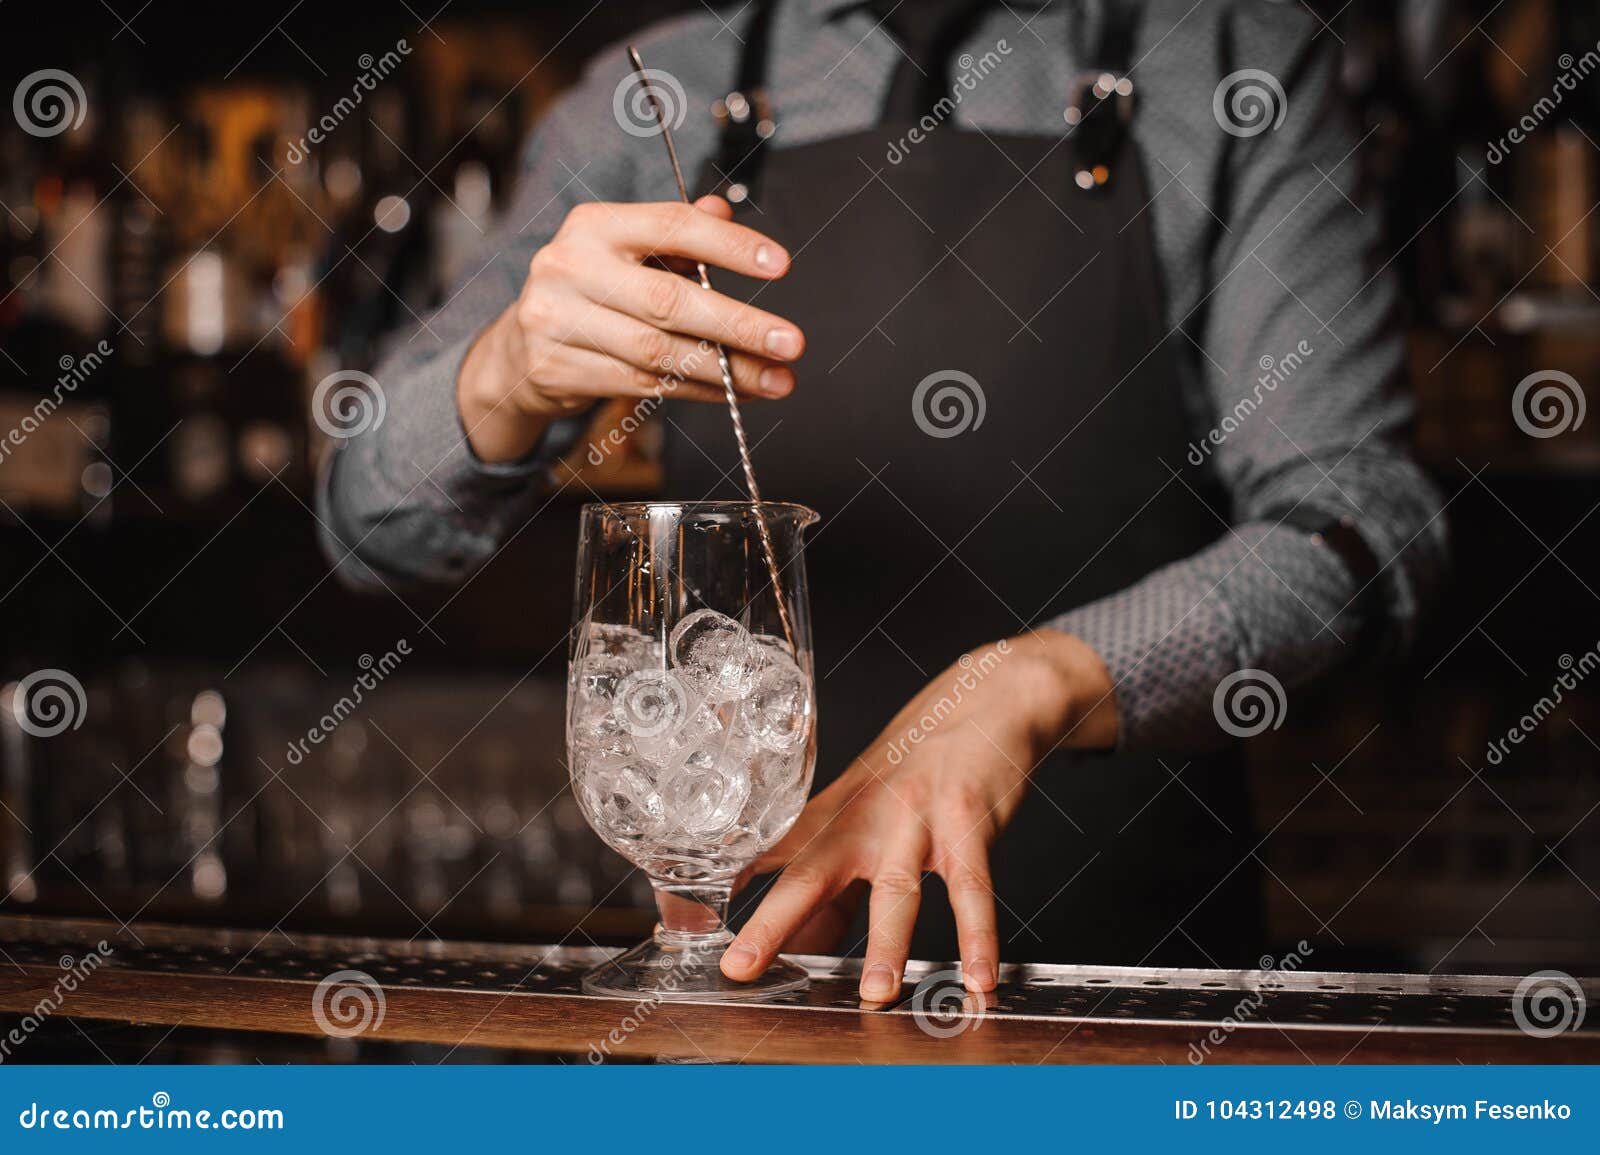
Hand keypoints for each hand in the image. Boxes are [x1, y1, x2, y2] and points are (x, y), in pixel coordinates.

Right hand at [456, 196, 803, 462]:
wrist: (517, 350)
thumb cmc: (591, 292)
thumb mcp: (627, 251)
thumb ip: (677, 234)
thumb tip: (726, 210)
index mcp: (594, 225)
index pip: (671, 226)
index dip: (729, 245)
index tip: (780, 266)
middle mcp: (569, 267)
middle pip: (669, 301)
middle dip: (739, 325)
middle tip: (790, 341)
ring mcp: (558, 321)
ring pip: (659, 353)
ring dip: (726, 371)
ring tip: (775, 380)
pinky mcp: (558, 370)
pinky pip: (644, 386)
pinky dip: (696, 391)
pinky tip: (732, 392)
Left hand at [720, 629, 1118, 1000]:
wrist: (984, 702)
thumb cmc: (917, 767)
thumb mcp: (867, 814)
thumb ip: (839, 885)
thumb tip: (805, 948)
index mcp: (832, 818)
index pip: (767, 858)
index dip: (725, 892)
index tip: (683, 925)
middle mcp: (863, 819)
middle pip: (811, 874)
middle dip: (774, 922)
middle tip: (741, 965)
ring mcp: (915, 820)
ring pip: (896, 889)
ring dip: (886, 945)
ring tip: (876, 993)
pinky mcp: (967, 825)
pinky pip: (971, 889)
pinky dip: (977, 937)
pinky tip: (978, 977)